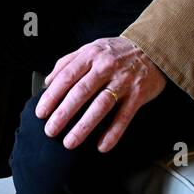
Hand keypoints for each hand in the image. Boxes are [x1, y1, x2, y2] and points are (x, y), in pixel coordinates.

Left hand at [36, 37, 167, 152]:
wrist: (152, 47)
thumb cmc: (116, 51)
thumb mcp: (91, 48)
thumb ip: (68, 62)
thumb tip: (47, 82)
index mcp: (91, 55)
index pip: (67, 77)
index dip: (52, 96)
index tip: (40, 113)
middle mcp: (106, 67)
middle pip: (81, 92)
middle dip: (63, 113)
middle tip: (50, 131)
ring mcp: (123, 81)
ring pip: (101, 106)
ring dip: (84, 126)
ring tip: (70, 142)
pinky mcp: (138, 94)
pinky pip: (124, 116)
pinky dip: (113, 133)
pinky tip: (102, 146)